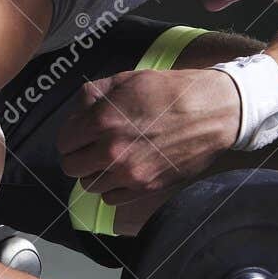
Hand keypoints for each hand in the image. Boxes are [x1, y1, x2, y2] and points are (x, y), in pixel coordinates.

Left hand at [56, 67, 240, 202]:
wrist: (213, 111)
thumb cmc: (171, 91)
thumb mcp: (128, 79)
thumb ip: (94, 94)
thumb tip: (78, 110)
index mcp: (102, 121)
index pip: (64, 141)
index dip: (70, 135)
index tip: (80, 133)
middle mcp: (111, 151)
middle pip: (71, 167)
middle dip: (77, 155)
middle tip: (90, 146)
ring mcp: (129, 173)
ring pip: (89, 185)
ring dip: (94, 173)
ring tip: (108, 159)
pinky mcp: (146, 187)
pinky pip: (111, 198)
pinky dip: (112, 188)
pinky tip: (123, 172)